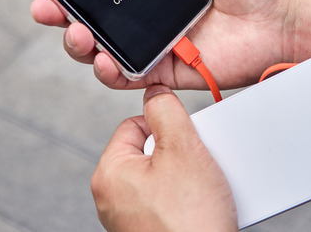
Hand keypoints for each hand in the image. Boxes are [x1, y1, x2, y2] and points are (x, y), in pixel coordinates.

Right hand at [31, 0, 297, 89]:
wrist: (282, 18)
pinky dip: (110, 72)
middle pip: (88, 18)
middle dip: (60, 15)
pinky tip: (105, 60)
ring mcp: (153, 43)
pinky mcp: (165, 70)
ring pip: (99, 50)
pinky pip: (128, 76)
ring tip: (80, 35)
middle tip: (48, 9)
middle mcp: (145, 13)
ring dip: (79, 45)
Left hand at [91, 85, 236, 231]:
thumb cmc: (191, 219)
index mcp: (109, 174)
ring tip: (202, 190)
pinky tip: (201, 207)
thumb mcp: (182, 148)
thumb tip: (153, 92)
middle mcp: (111, 199)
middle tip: (197, 166)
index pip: (134, 126)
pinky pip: (167, 203)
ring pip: (162, 178)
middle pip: (149, 152)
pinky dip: (186, 200)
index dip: (165, 126)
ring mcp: (129, 220)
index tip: (186, 138)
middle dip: (178, 154)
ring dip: (186, 177)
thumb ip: (166, 111)